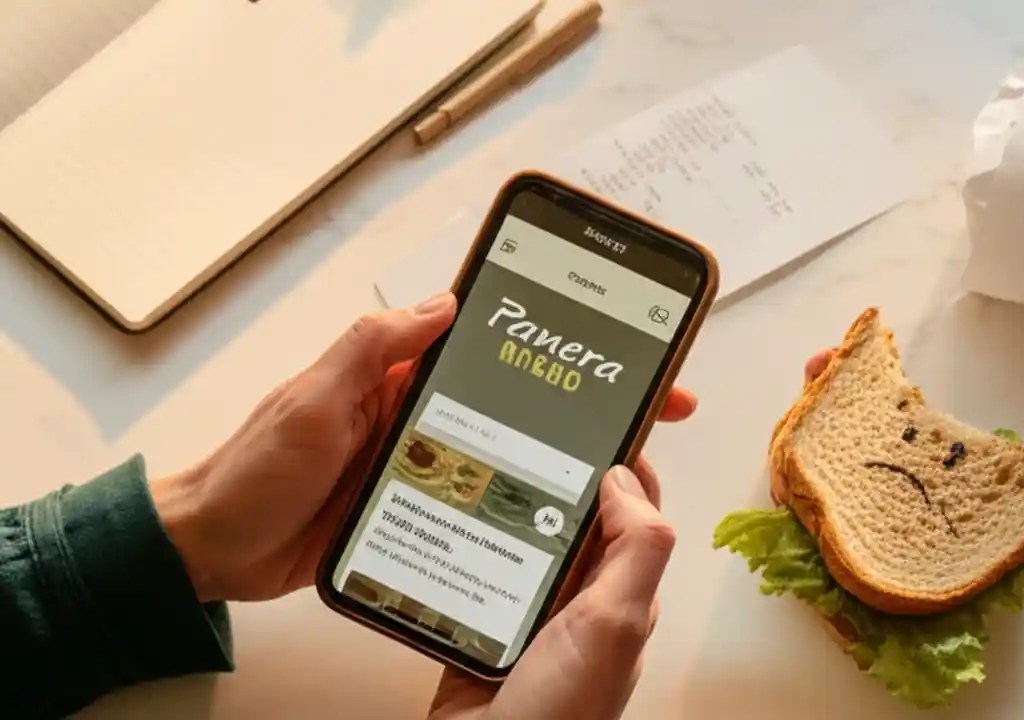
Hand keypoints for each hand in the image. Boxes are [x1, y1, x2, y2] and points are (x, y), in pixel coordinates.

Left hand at [149, 293, 698, 601]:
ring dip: (567, 451)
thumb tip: (441, 302)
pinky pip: (484, 497)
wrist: (215, 548)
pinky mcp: (420, 505)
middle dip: (588, 396)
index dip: (554, 336)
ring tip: (624, 463)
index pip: (491, 340)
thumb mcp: (312, 401)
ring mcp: (425, 460)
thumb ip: (371, 348)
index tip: (611, 337)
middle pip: (521, 395)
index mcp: (399, 373)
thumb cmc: (253, 470)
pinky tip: (562, 516)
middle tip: (653, 405)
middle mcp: (421, 411)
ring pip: (513, 447)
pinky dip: (527, 502)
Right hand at [427, 348, 837, 719]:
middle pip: (570, 515)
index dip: (619, 462)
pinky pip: (475, 570)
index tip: (597, 417)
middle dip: (552, 472)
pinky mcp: (480, 626)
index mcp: (620, 591)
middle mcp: (578, 599)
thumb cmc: (560, 715)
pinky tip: (446, 514)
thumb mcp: (616, 622)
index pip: (630, 509)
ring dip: (503, 502)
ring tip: (480, 454)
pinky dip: (464, 542)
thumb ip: (634, 549)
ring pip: (520, 537)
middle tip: (524, 425)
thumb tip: (628, 478)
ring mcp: (529, 612)